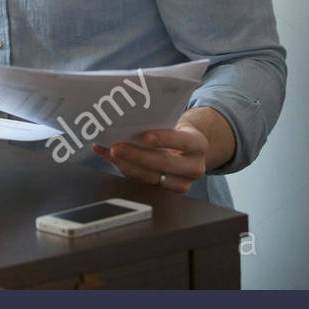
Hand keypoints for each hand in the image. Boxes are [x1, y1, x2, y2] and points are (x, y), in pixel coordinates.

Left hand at [92, 121, 209, 194]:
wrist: (189, 152)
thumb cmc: (178, 133)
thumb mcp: (177, 125)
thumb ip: (161, 123)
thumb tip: (130, 118)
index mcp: (198, 145)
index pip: (183, 141)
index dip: (164, 139)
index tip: (146, 137)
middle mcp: (194, 167)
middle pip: (163, 163)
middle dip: (137, 155)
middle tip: (117, 147)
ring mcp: (182, 183)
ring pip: (151, 177)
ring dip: (126, 165)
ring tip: (110, 153)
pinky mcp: (167, 190)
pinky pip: (142, 181)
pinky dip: (123, 168)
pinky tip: (109, 157)